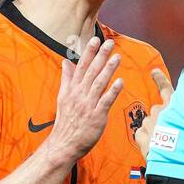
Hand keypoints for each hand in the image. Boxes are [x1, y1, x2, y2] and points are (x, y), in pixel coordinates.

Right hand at [41, 37, 123, 168]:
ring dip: (108, 69)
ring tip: (117, 57)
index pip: (81, 67)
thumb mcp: (63, 98)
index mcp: (72, 90)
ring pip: (99, 83)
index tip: (95, 39)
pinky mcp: (96, 117)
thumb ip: (67, 79)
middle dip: (100, 56)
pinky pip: (106, 101)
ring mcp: (88, 105)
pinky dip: (113, 91)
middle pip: (91, 72)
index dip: (89, 53)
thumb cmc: (66, 122)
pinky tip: (120, 81)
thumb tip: (66, 62)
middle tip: (109, 43)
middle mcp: (79, 95)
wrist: (64, 144)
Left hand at [134, 69, 174, 160]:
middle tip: (166, 130)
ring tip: (164, 146)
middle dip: (160, 120)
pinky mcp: (142, 134)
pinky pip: (141, 134)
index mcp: (177, 107)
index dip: (159, 79)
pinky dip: (146, 141)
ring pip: (149, 123)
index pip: (166, 88)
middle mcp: (162, 110)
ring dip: (154, 132)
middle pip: (157, 110)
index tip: (153, 72)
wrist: (182, 165)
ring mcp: (151, 122)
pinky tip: (154, 149)